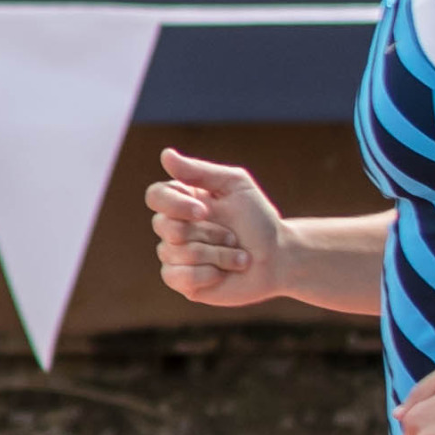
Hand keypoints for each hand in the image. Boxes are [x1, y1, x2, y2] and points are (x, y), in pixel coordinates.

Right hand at [148, 146, 290, 306]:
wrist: (278, 259)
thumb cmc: (258, 220)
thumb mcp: (234, 185)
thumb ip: (199, 170)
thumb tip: (165, 154)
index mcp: (183, 200)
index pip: (155, 196)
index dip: (175, 205)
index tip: (204, 211)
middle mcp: (174, 226)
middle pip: (165, 227)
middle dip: (208, 233)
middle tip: (234, 236)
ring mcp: (175, 254)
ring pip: (176, 252)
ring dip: (217, 254)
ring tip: (238, 256)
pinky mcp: (181, 280)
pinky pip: (177, 276)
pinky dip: (207, 274)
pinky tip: (223, 274)